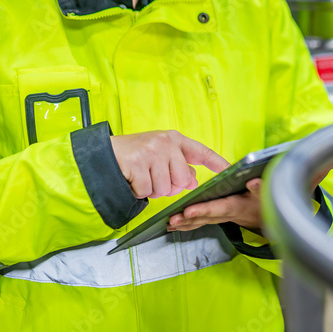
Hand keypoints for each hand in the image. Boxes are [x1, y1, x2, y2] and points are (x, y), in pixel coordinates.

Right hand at [110, 130, 228, 199]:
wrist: (102, 154)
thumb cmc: (134, 156)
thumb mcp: (160, 155)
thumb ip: (179, 166)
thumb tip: (194, 179)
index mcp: (174, 140)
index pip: (201, 151)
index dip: (217, 162)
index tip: (230, 170)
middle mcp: (165, 143)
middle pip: (182, 180)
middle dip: (169, 186)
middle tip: (153, 177)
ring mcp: (151, 151)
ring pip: (164, 189)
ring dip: (152, 190)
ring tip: (141, 177)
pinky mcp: (137, 162)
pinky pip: (147, 191)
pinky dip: (139, 191)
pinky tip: (132, 180)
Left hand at [166, 159, 332, 232]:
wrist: (279, 220)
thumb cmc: (287, 199)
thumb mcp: (305, 185)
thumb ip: (317, 172)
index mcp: (262, 200)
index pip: (263, 193)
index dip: (260, 189)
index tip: (253, 183)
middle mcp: (243, 210)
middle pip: (224, 211)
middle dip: (205, 213)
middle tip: (187, 213)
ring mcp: (229, 216)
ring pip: (207, 219)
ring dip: (189, 221)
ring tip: (172, 221)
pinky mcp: (219, 216)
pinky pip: (201, 220)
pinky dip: (187, 222)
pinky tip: (172, 222)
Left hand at [168, 178, 264, 232]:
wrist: (264, 215)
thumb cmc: (264, 200)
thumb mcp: (266, 193)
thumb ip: (259, 188)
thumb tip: (252, 182)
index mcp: (237, 206)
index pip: (219, 208)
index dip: (204, 210)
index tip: (189, 210)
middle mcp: (227, 214)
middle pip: (206, 217)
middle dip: (188, 219)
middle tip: (172, 219)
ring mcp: (221, 218)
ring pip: (201, 221)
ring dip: (185, 223)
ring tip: (169, 223)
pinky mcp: (217, 218)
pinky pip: (201, 222)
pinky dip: (188, 224)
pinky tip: (175, 225)